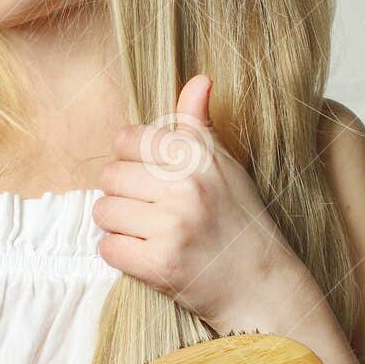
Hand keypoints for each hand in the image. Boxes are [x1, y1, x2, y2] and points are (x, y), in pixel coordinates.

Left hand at [93, 74, 304, 331]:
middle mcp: (186, 187)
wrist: (260, 284)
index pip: (128, 139)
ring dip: (116, 225)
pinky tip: (144, 254)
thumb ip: (199, 125)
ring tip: (145, 232)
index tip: (146, 176)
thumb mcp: (226, 166)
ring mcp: (172, 226)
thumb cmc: (239, 221)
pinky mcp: (159, 264)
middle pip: (110, 175)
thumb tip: (199, 80)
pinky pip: (108, 248)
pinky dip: (119, 254)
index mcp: (199, 156)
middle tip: (146, 209)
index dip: (129, 158)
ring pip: (104, 211)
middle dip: (121, 194)